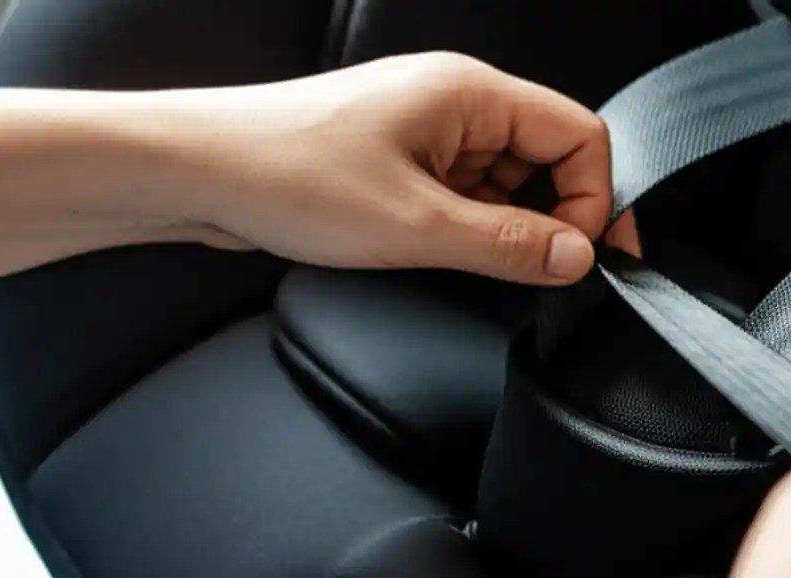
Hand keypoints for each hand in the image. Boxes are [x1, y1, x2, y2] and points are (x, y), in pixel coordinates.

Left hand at [169, 52, 616, 284]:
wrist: (196, 172)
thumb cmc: (286, 174)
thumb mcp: (415, 225)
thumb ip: (508, 245)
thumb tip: (575, 258)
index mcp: (470, 92)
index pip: (577, 135)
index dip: (594, 199)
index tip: (586, 257)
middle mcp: (452, 102)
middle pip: (544, 158)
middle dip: (549, 217)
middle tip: (537, 272)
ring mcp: (422, 131)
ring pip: (500, 181)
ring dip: (501, 227)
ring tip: (462, 260)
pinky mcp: (395, 161)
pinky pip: (458, 192)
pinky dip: (463, 227)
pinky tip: (435, 251)